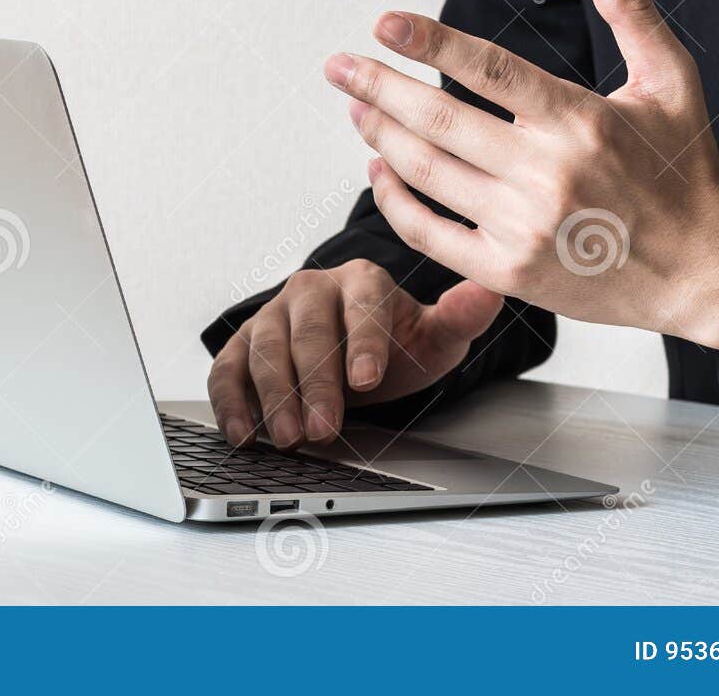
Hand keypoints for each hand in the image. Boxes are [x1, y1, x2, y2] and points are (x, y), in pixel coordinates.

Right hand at [206, 259, 504, 446]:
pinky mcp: (242, 344)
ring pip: (264, 348)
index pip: (361, 306)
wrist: (355, 348)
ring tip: (288, 436)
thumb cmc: (396, 344)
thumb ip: (461, 316)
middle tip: (324, 428)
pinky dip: (230, 401)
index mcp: (361, 281)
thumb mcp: (435, 336)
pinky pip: (227, 368)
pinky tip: (243, 432)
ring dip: (274, 396)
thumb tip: (491, 290)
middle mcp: (311, 290)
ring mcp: (272, 315)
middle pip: (308, 331)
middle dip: (316, 383)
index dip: (362, 343)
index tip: (367, 381)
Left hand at [327, 0, 718, 357]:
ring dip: (380, 136)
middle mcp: (546, 173)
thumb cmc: (685, 169)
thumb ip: (631, 12)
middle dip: (376, 87)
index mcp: (580, 119)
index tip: (383, 23)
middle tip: (337, 66)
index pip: (487, 69)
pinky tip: (379, 169)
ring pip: (426, 173)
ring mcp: (523, 226)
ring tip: (356, 108)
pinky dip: (394, 200)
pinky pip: (429, 233)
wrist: (704, 271)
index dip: (429, 42)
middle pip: (437, 121)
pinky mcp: (509, 271)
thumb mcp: (672, 80)